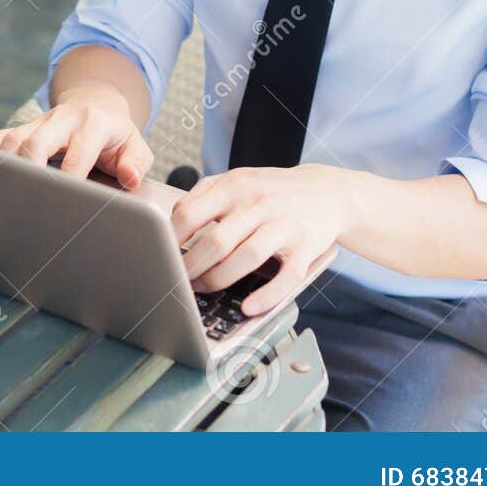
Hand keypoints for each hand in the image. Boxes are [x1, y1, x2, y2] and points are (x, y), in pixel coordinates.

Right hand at [0, 87, 152, 188]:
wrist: (97, 105)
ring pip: (13, 140)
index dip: (70, 180)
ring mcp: (38, 122)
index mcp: (92, 124)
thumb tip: (130, 178)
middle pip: (36, 141)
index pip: (77, 155)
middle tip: (27, 198)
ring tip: (3, 195)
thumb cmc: (115, 134)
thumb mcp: (136, 145)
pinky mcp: (22, 127)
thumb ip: (136, 162)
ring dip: (6, 167)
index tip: (65, 204)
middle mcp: (62, 119)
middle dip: (29, 170)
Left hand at [170, 164, 348, 316]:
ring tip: (201, 289)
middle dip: (191, 267)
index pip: (191, 213)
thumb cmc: (272, 190)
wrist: (327, 192)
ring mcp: (284, 226)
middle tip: (176, 280)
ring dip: (219, 279)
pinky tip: (248, 306)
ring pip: (247, 258)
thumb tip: (172, 221)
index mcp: (235, 186)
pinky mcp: (306, 249)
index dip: (170, 239)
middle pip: (216, 241)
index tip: (159, 254)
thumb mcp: (238, 179)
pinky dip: (266, 296)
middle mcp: (259, 204)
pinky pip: (286, 277)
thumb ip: (204, 194)